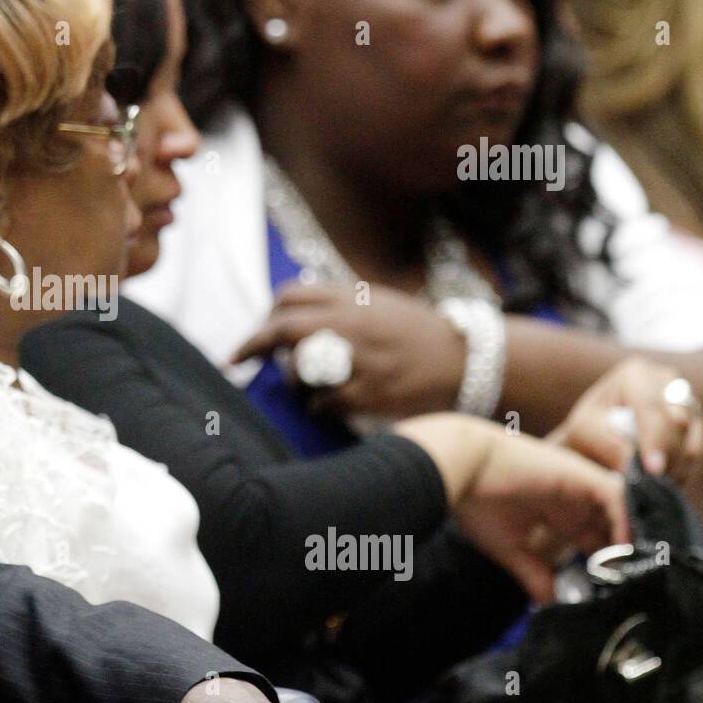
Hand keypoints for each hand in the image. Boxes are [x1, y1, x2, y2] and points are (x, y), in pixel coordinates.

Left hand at [231, 283, 464, 418]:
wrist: (466, 359)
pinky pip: (322, 402)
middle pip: (284, 328)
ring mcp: (360, 358)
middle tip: (237, 361)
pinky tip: (324, 406)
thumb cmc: (418, 334)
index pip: (291, 296)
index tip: (254, 334)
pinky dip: (315, 406)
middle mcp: (351, 324)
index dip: (266, 315)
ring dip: (291, 381)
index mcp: (353, 299)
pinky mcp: (369, 392)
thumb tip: (292, 314)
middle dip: (253, 344)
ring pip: (299, 368)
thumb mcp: (379, 305)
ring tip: (302, 387)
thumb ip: (339, 306)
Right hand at [394, 414, 628, 602]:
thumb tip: (551, 606)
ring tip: (632, 569)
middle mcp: (571, 499)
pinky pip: (618, 498)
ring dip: (628, 538)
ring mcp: (578, 486)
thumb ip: (535, 574)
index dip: (604, 563)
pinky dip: (625, 522)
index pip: (591, 538)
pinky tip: (621, 549)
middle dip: (623, 554)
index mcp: (554, 513)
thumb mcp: (509, 548)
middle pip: (612, 526)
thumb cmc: (475, 502)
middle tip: (630, 585)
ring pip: (621, 511)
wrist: (461, 466)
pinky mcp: (581, 475)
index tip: (608, 591)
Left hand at [547, 357, 702, 482]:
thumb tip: (638, 469)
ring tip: (651, 489)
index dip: (655, 439)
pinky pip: (695, 453)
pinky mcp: (696, 426)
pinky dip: (680, 473)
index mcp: (636, 374)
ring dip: (674, 469)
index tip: (652, 470)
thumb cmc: (586, 430)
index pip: (651, 405)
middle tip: (651, 486)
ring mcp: (687, 403)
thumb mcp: (585, 433)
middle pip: (678, 422)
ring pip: (692, 441)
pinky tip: (660, 486)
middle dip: (665, 457)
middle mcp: (668, 382)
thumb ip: (609, 446)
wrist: (597, 436)